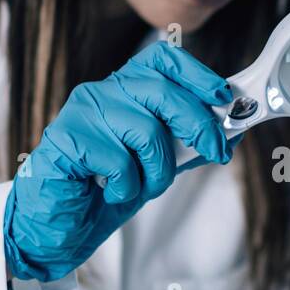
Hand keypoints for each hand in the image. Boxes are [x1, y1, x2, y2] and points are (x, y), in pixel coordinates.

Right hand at [3, 41, 236, 281]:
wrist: (58, 228)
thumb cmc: (104, 192)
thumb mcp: (157, 166)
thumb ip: (187, 145)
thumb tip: (231, 132)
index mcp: (123, 90)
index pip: (162, 60)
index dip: (197, 74)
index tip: (223, 98)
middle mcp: (101, 92)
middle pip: (162, 92)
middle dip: (198, 125)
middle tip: (216, 153)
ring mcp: (81, 113)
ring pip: (146, 131)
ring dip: (157, 171)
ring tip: (140, 187)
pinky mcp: (65, 139)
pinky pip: (118, 160)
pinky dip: (125, 187)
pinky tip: (109, 192)